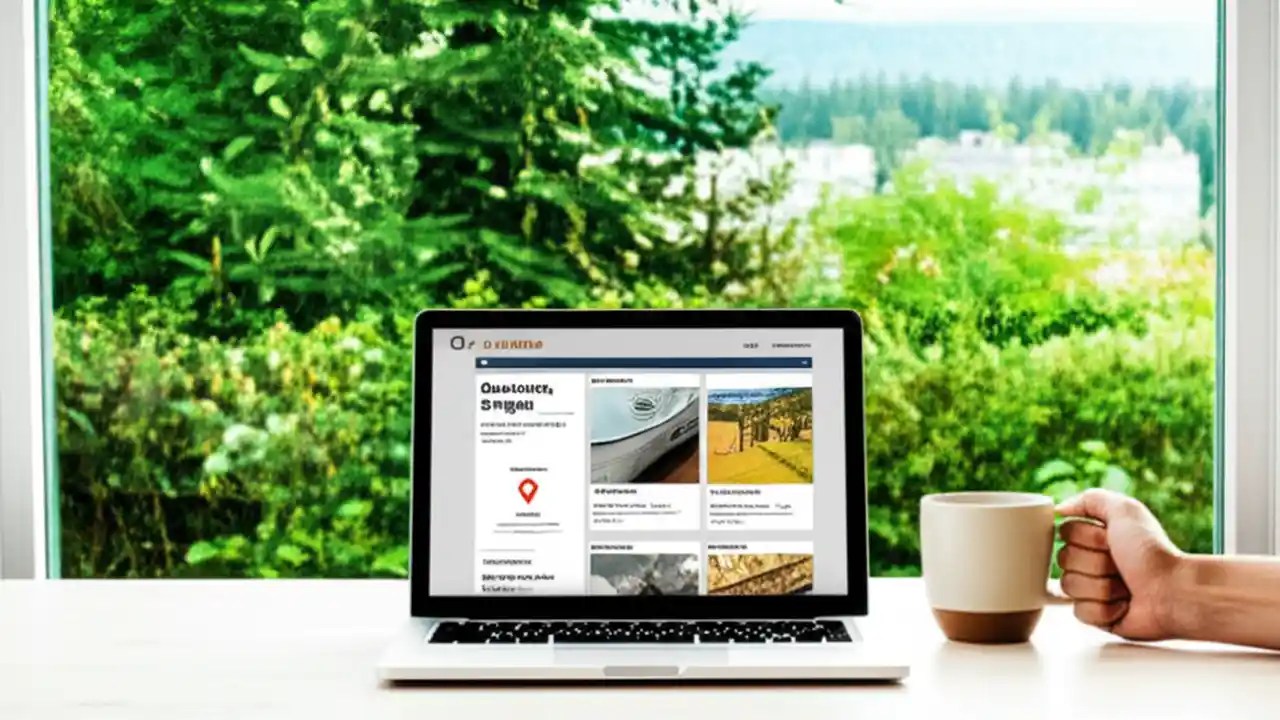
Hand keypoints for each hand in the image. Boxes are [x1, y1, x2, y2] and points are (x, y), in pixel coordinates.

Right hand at [1055, 489, 1184, 640]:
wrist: (1174, 592)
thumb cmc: (1152, 552)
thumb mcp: (1125, 511)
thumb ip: (1090, 499)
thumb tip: (1059, 509)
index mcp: (1096, 537)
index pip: (1064, 533)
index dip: (1088, 538)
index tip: (1112, 541)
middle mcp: (1091, 561)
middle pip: (1064, 559)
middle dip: (1095, 563)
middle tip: (1121, 566)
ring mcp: (1092, 589)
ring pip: (1069, 586)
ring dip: (1102, 586)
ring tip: (1125, 587)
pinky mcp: (1096, 616)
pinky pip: (1080, 611)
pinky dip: (1104, 609)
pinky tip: (1123, 606)